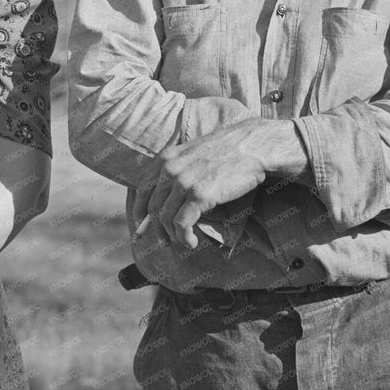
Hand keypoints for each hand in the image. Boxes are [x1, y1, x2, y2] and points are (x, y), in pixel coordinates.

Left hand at [139, 118, 305, 249]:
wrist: (250, 146)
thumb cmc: (226, 152)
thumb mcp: (193, 154)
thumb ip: (178, 169)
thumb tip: (169, 193)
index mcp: (166, 159)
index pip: (142, 189)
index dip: (138, 211)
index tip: (141, 225)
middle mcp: (170, 169)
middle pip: (152, 206)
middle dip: (154, 228)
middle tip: (163, 242)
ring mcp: (184, 182)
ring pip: (165, 217)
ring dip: (171, 236)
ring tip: (182, 243)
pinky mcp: (200, 195)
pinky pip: (182, 223)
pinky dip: (183, 237)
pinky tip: (191, 242)